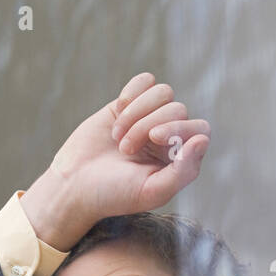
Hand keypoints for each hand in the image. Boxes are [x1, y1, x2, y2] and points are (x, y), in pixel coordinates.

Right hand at [20, 72, 209, 250]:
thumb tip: (202, 139)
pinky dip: (132, 94)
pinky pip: (145, 81)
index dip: (179, 127)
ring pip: (163, 92)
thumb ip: (183, 172)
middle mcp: (168, 136)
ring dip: (137, 112)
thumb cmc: (112, 194)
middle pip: (177, 109)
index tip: (154, 138)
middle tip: (124, 149)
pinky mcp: (128, 104)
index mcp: (179, 158)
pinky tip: (116, 113)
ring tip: (118, 136)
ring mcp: (149, 117)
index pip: (199, 129)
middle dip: (148, 125)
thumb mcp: (151, 192)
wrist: (73, 184)